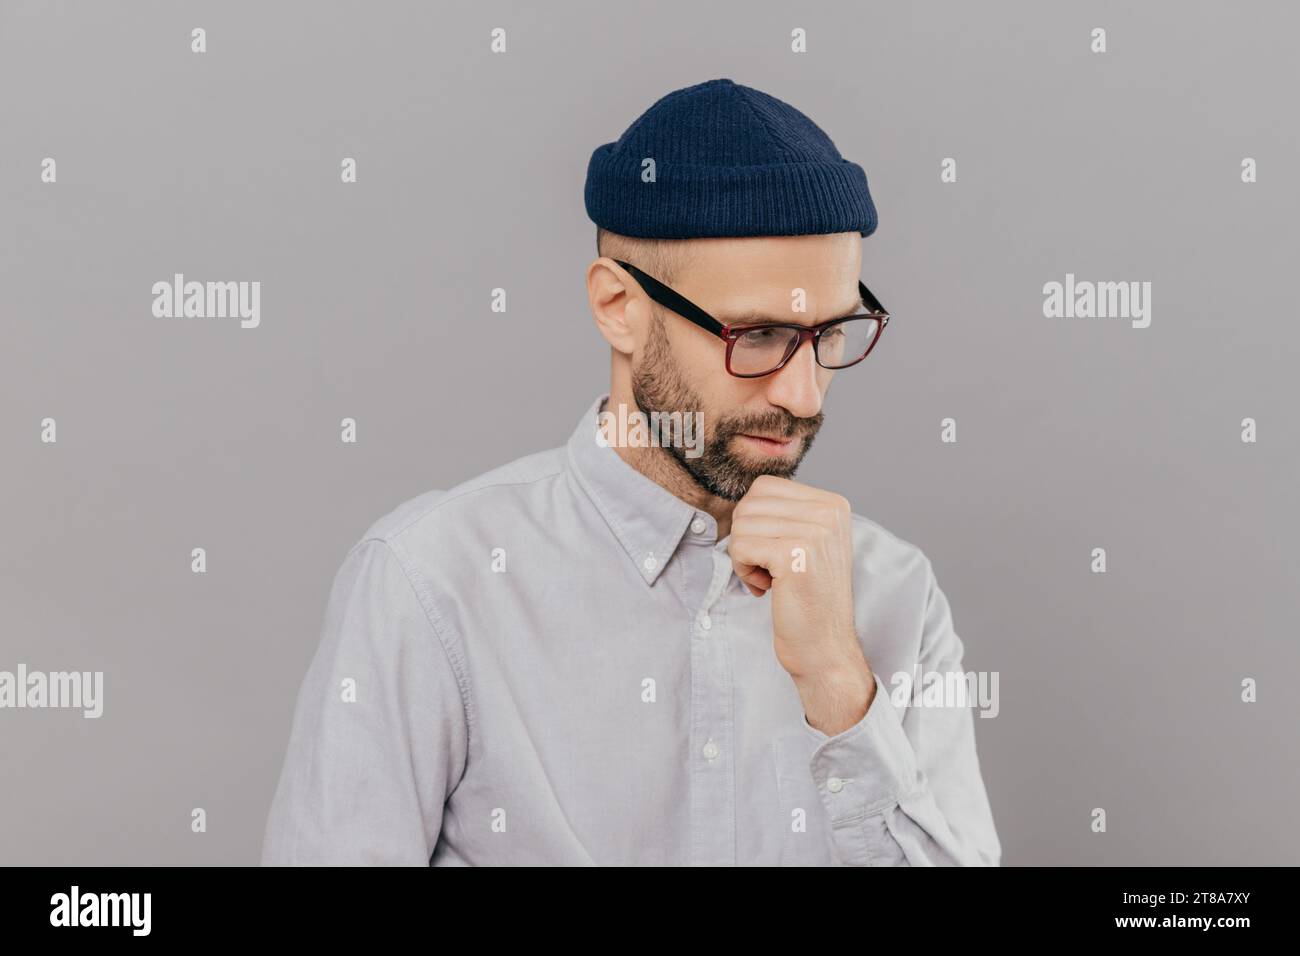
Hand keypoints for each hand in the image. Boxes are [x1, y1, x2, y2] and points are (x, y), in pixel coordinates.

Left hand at [728, 475, 874, 732]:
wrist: (824, 648)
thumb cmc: (807, 599)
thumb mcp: (807, 543)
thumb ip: (785, 513)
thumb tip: (744, 495)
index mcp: (833, 504)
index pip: (764, 487)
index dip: (756, 522)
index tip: (777, 555)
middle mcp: (829, 512)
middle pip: (749, 504)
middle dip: (748, 539)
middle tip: (771, 571)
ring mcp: (814, 531)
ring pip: (741, 524)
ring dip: (745, 557)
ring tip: (772, 580)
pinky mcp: (794, 554)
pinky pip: (740, 546)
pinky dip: (744, 571)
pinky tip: (769, 589)